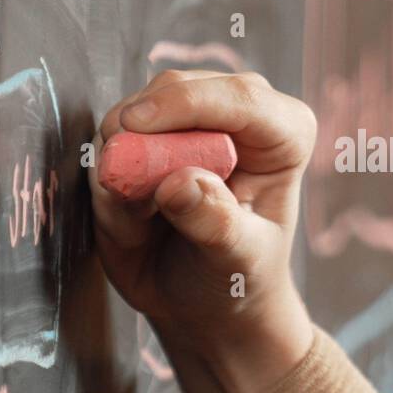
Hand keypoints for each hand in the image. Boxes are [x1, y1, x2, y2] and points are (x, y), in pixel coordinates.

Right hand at [89, 69, 318, 392]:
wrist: (203, 302)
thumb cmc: (237, 279)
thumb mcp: (237, 261)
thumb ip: (215, 223)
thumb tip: (180, 182)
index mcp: (284, 133)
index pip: (241, 97)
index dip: (185, 104)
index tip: (135, 125)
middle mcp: (237, 114)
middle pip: (176, 90)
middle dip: (142, 135)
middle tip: (133, 200)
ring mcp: (188, 119)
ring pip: (132, 112)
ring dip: (122, 166)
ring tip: (144, 224)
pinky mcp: (147, 135)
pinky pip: (109, 141)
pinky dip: (109, 180)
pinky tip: (134, 219)